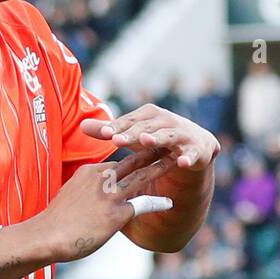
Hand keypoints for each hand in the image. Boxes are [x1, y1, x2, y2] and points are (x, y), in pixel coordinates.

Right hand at [39, 149, 173, 262]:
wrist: (46, 236)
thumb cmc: (53, 223)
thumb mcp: (68, 198)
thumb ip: (82, 193)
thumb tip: (85, 199)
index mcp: (89, 173)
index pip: (116, 162)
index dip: (132, 156)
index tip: (144, 149)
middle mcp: (101, 178)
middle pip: (131, 161)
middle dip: (151, 151)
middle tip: (168, 143)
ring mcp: (110, 194)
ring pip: (141, 176)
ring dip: (160, 167)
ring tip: (176, 161)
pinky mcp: (116, 213)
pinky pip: (142, 204)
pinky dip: (157, 202)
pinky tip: (169, 202)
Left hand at [81, 104, 219, 171]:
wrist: (195, 147)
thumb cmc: (158, 141)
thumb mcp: (134, 135)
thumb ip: (111, 131)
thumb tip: (82, 126)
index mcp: (148, 116)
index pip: (130, 121)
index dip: (117, 127)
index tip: (103, 134)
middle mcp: (165, 121)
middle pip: (146, 127)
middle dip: (132, 133)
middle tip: (116, 140)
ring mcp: (183, 134)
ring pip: (168, 136)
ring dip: (157, 138)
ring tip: (145, 142)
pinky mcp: (197, 149)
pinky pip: (192, 154)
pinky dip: (189, 158)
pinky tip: (182, 162)